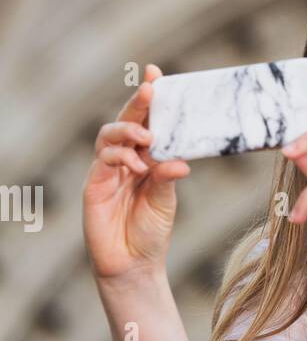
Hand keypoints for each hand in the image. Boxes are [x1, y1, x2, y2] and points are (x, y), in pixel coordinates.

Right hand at [83, 64, 190, 281]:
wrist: (133, 265)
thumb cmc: (150, 231)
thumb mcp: (165, 201)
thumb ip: (168, 178)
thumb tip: (180, 160)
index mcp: (144, 158)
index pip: (146, 122)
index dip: (148, 99)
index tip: (157, 75)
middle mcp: (124, 160)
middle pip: (126, 122)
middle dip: (137, 103)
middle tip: (150, 88)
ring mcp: (106, 172)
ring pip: (109, 136)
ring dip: (128, 130)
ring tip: (147, 137)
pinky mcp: (93, 186)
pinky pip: (102, 162)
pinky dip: (120, 158)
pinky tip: (138, 166)